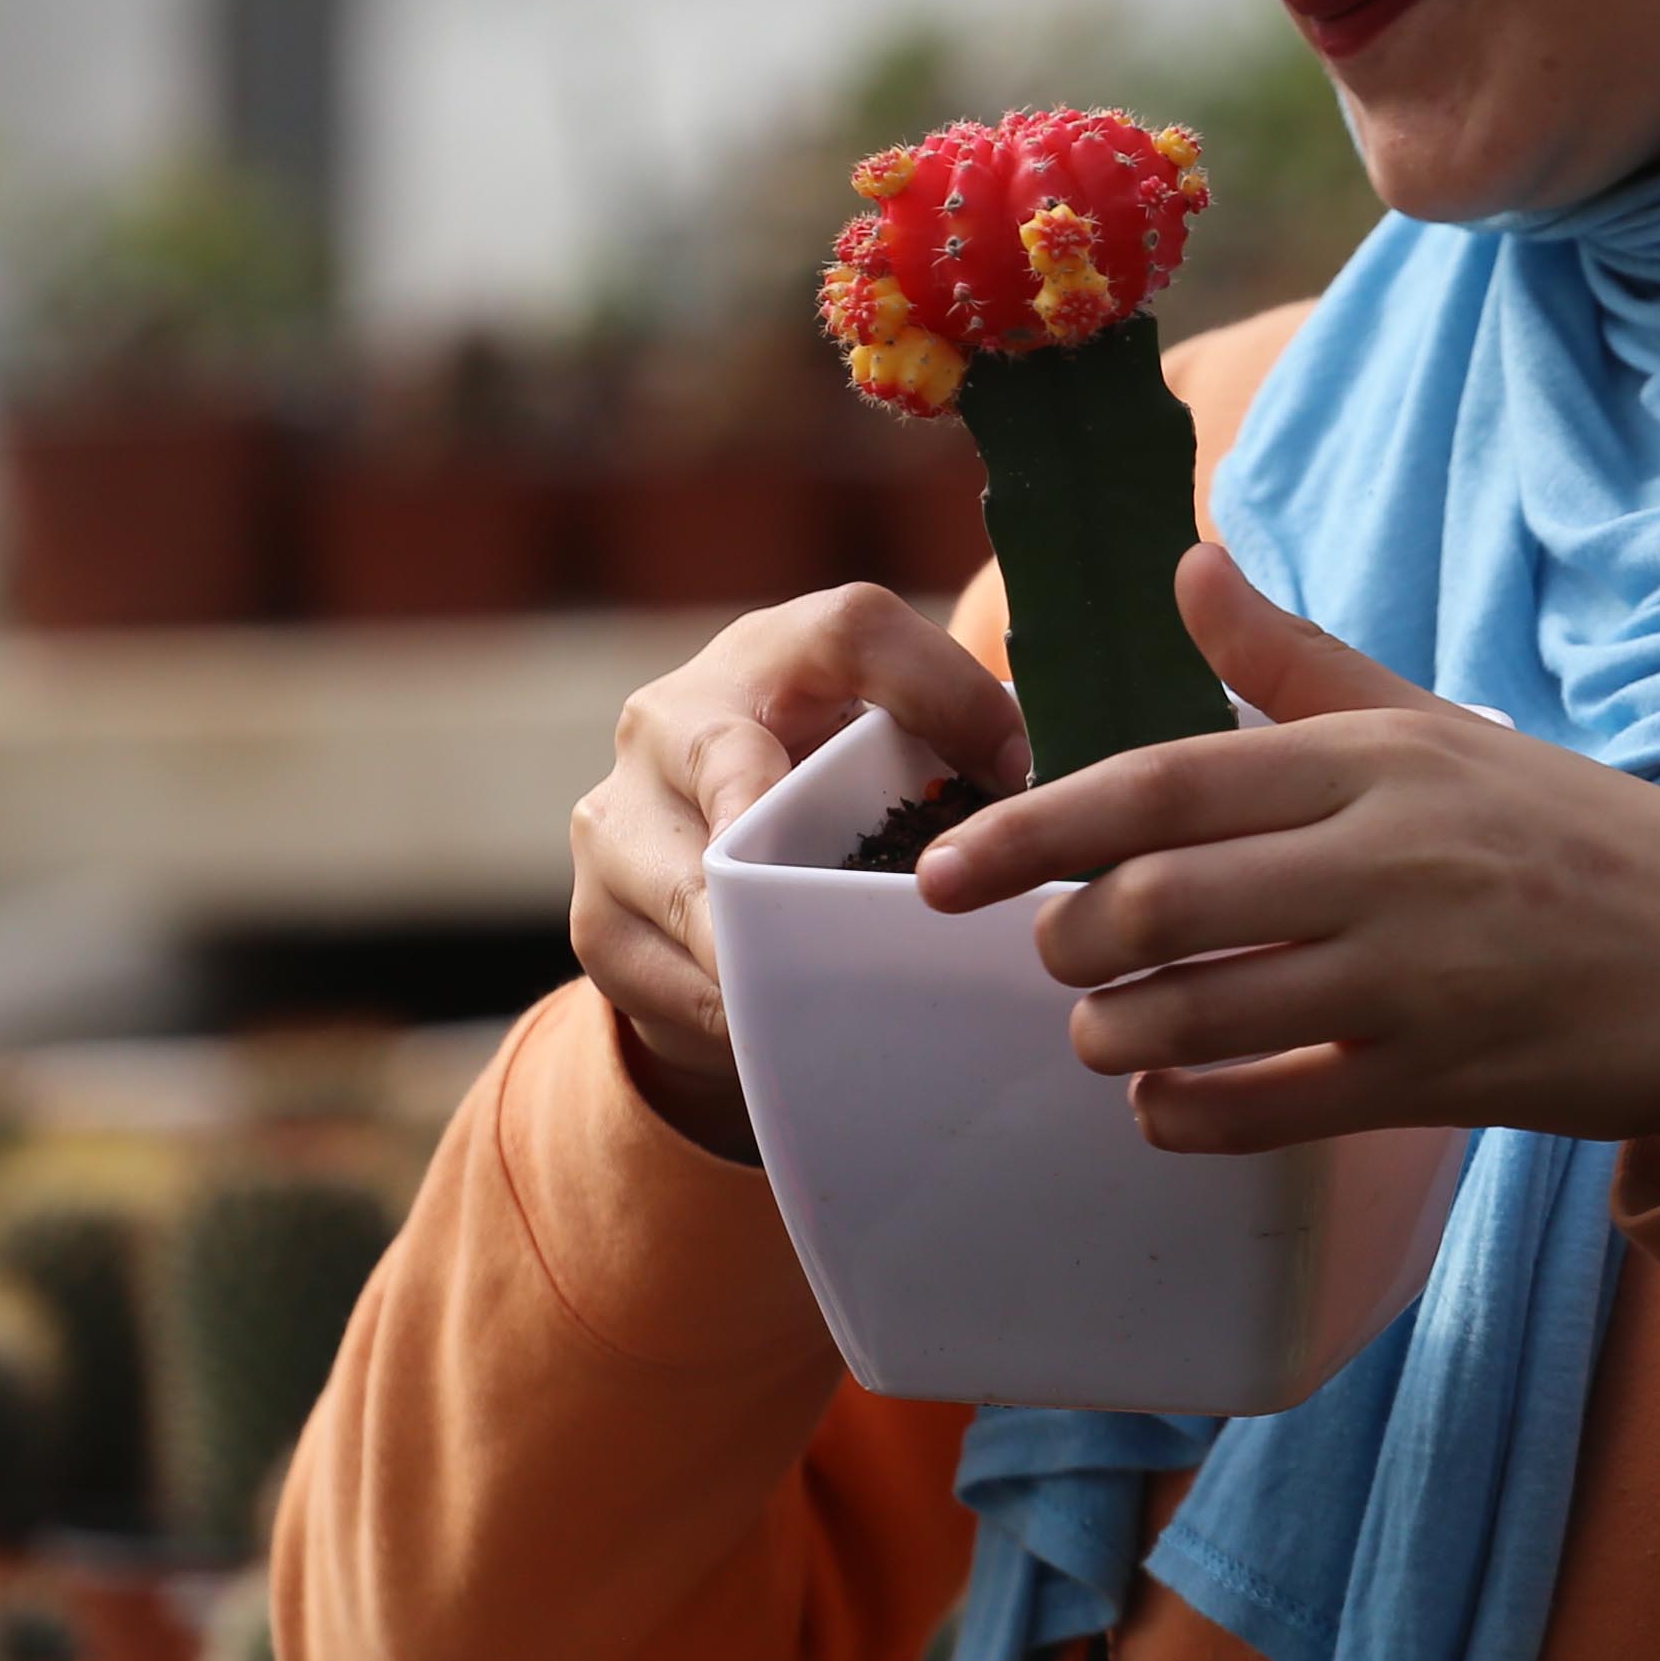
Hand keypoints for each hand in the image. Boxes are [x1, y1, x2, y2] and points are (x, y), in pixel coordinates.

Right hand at [570, 584, 1027, 1161]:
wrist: (701, 864)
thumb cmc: (833, 796)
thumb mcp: (893, 756)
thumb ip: (965, 760)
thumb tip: (1063, 817)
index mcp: (772, 654)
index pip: (850, 631)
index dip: (941, 690)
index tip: (1018, 770)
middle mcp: (674, 716)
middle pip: (726, 761)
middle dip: (793, 833)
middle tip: (850, 900)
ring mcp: (617, 817)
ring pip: (686, 884)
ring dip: (768, 947)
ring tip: (838, 991)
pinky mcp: (596, 918)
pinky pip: (665, 976)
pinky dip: (735, 1009)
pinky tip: (787, 1029)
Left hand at [914, 546, 1659, 1159]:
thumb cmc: (1575, 834)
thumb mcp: (1440, 727)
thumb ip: (1295, 661)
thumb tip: (1185, 563)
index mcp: (1373, 759)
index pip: (1161, 782)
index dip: (1034, 829)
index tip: (946, 867)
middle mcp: (1384, 858)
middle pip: (1158, 901)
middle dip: (1068, 942)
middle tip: (1056, 956)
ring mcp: (1412, 974)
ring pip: (1198, 1011)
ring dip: (1116, 1033)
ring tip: (1104, 1030)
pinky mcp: (1438, 1079)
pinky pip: (1271, 1109)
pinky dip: (1189, 1117)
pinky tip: (1163, 1106)